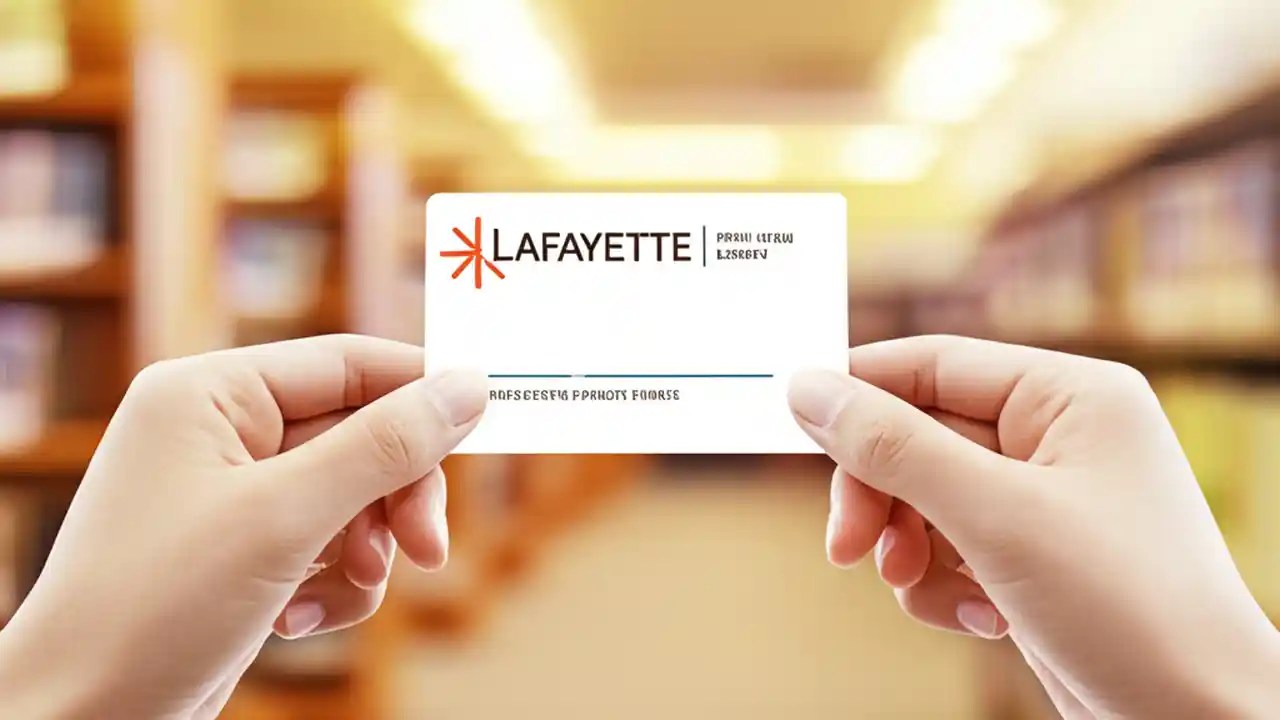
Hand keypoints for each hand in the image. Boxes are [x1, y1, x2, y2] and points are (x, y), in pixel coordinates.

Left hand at [0, 335, 486, 718]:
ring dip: (367, 548)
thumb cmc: (155, 607)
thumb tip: (468, 386)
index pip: (348, 363)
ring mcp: (228, 495)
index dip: (422, 391)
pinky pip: (325, 545)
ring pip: (351, 496)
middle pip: (359, 434)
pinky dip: (333, 584)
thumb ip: (384, 445)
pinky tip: (296, 621)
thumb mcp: (286, 517)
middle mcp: (218, 433)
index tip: (489, 422)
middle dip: (396, 496)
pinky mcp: (240, 552)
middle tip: (428, 550)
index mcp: (210, 393)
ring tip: (346, 594)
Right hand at [788, 336, 1279, 718]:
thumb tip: (808, 390)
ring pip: (924, 500)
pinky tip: (982, 618)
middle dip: (880, 496)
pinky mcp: (1032, 559)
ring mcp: (1044, 501)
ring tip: (923, 590)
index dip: (859, 392)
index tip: (794, 425)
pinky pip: (949, 549)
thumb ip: (894, 446)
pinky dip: (943, 585)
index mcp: (1069, 396)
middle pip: (918, 437)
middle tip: (846, 547)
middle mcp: (1057, 438)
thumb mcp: (995, 515)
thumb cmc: (1128, 606)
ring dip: (909, 549)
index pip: (933, 364)